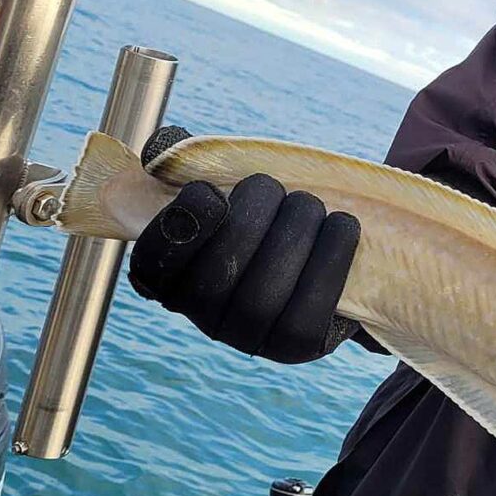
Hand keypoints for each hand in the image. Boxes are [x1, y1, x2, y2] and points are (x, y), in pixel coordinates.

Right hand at [127, 125, 361, 362]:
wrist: (323, 258)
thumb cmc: (264, 216)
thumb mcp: (225, 188)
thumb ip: (190, 164)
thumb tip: (162, 149)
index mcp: (172, 281)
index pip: (154, 265)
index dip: (180, 227)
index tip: (209, 193)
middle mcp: (204, 319)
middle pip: (218, 274)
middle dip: (250, 217)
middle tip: (272, 187)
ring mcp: (251, 340)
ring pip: (265, 292)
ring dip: (293, 231)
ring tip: (308, 205)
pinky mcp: (298, 346)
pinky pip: (311, 307)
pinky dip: (331, 256)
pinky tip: (341, 226)